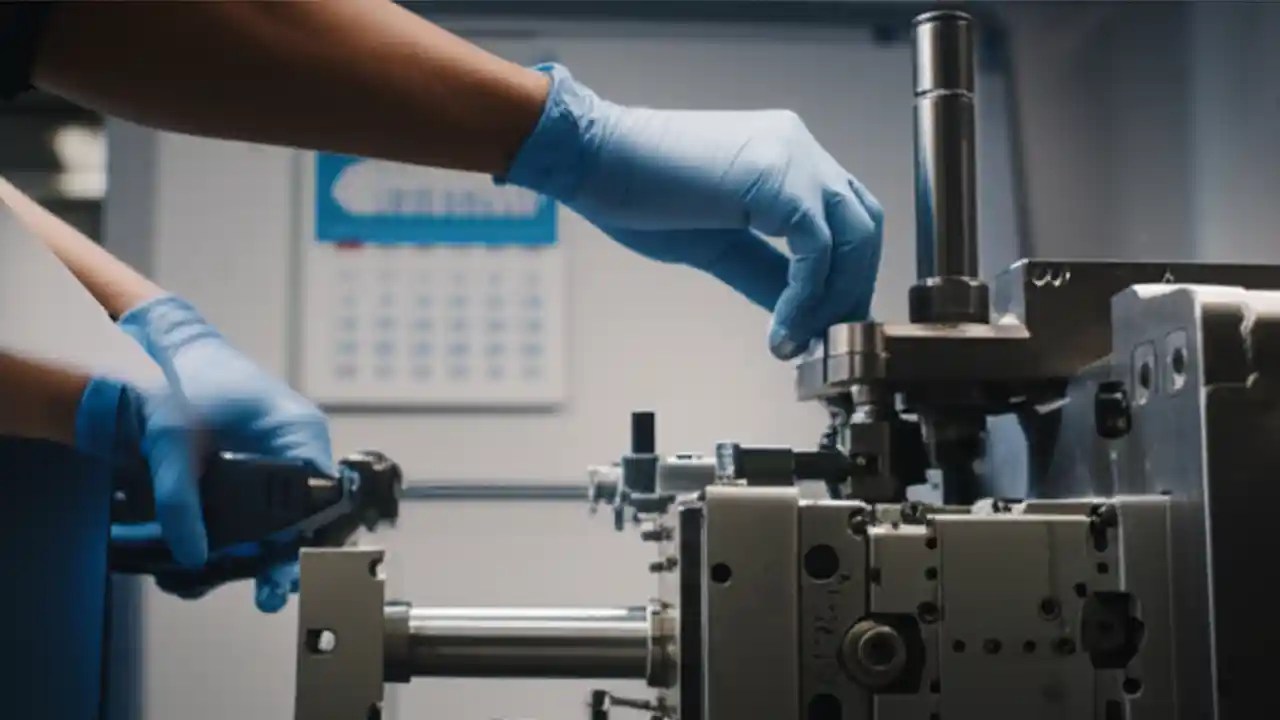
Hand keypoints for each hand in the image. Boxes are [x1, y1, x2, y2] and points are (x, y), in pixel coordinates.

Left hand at [77, 295, 331, 611]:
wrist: (168, 352)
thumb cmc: (186, 379)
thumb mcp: (172, 441)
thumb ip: (180, 500)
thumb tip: (194, 554)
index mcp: (297, 430)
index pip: (323, 493)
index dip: (310, 536)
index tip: (291, 570)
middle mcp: (298, 447)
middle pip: (308, 513)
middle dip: (289, 559)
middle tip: (272, 595)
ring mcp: (281, 458)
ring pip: (285, 517)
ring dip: (265, 554)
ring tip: (251, 589)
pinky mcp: (259, 469)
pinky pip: (265, 509)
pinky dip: (248, 537)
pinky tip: (220, 562)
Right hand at [505, 64, 883, 358]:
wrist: (593, 159)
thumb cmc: (636, 191)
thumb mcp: (716, 244)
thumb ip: (765, 273)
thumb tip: (799, 316)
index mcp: (785, 156)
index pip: (845, 217)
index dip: (845, 273)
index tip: (827, 323)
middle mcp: (799, 148)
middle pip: (864, 225)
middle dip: (851, 289)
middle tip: (826, 340)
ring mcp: (794, 158)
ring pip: (854, 237)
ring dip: (834, 299)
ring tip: (799, 341)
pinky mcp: (778, 181)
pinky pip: (817, 252)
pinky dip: (806, 299)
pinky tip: (781, 329)